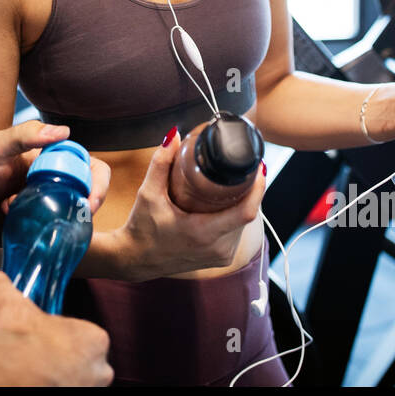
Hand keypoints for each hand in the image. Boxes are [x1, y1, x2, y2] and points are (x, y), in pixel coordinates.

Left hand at [0, 120, 110, 244]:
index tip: (90, 201)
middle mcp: (57, 185)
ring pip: (70, 222)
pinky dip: (36, 235)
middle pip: (88, 200)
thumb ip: (26, 134)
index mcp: (55, 162)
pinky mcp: (34, 230)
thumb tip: (64, 131)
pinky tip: (11, 222)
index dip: (99, 185)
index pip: (93, 170)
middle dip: (79, 211)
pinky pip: (50, 239)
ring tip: (16, 210)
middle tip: (60, 216)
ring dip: (50, 221)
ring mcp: (47, 209)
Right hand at [0, 269, 112, 385]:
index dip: (61, 338)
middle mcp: (100, 370)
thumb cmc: (20, 342)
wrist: (10, 376)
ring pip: (77, 383)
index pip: (83, 337)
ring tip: (34, 374)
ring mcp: (89, 391)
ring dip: (60, 379)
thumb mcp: (10, 303)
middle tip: (38, 360)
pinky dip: (53, 388)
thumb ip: (0, 285)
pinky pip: (65, 391)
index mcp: (95, 339)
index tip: (43, 341)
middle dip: (64, 362)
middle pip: (83, 363)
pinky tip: (33, 383)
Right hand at [97, 130, 266, 281]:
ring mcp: (221, 256)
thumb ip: (160, 163)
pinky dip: (236, 217)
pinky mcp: (220, 259)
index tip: (258, 167)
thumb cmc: (142, 228)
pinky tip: (228, 202)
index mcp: (203, 233)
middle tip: (245, 167)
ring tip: (237, 181)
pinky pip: (237, 233)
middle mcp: (217, 248)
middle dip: (249, 190)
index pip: (246, 212)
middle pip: (248, 214)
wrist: (135, 260)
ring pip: (244, 224)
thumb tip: (174, 135)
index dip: (258, 189)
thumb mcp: (148, 194)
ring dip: (243, 203)